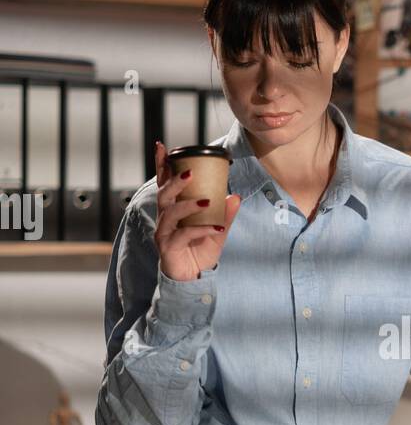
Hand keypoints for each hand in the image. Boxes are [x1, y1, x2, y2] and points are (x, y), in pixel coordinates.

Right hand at [154, 140, 241, 281]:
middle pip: (164, 195)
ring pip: (170, 213)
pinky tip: (216, 229)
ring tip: (206, 200)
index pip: (164, 183)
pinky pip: (183, 235)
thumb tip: (235, 196)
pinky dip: (201, 230)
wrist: (193, 279)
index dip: (161, 165)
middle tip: (190, 172)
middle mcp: (164, 219)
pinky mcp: (168, 248)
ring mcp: (164, 233)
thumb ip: (224, 215)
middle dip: (175, 182)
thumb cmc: (199, 251)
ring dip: (188, 205)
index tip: (162, 146)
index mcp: (172, 210)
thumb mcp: (217, 231)